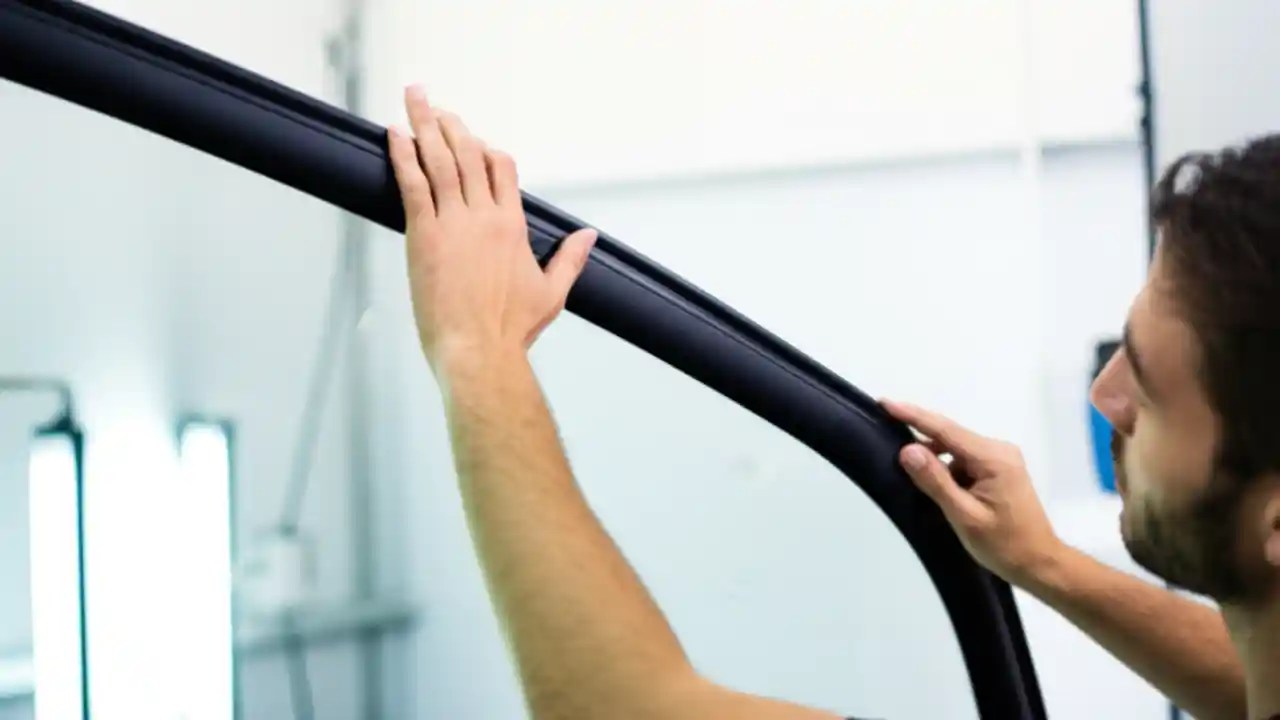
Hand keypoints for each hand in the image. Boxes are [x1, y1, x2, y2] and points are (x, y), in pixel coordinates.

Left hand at [386, 85, 597, 371]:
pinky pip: (413, 184)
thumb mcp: (553, 293)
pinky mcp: (424, 235)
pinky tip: (394, 133)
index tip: (472, 142)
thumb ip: (570, 259)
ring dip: (425, 125)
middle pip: (468, 155)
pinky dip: (403, 155)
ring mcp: (454, 223)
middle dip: (452, 126)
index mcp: (513, 226)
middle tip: (436, 106)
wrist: (479, 351)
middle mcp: (484, 217)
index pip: (502, 168)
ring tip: (414, 99)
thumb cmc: (511, 330)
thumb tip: (589, 237)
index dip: (486, 150)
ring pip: (440, 160)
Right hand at [881, 399, 1064, 586]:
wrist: (1039, 563)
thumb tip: (908, 450)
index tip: (885, 403)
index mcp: (993, 458)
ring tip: (905, 468)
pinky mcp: (999, 471)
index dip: (913, 415)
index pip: (946, 430)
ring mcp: (1001, 459)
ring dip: (933, 458)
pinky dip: (946, 469)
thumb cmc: (1004, 544)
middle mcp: (999, 450)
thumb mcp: (964, 516)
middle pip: (951, 436)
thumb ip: (935, 482)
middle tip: (884, 432)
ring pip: (956, 449)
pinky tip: (932, 481)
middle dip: (919, 435)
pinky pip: (964, 461)